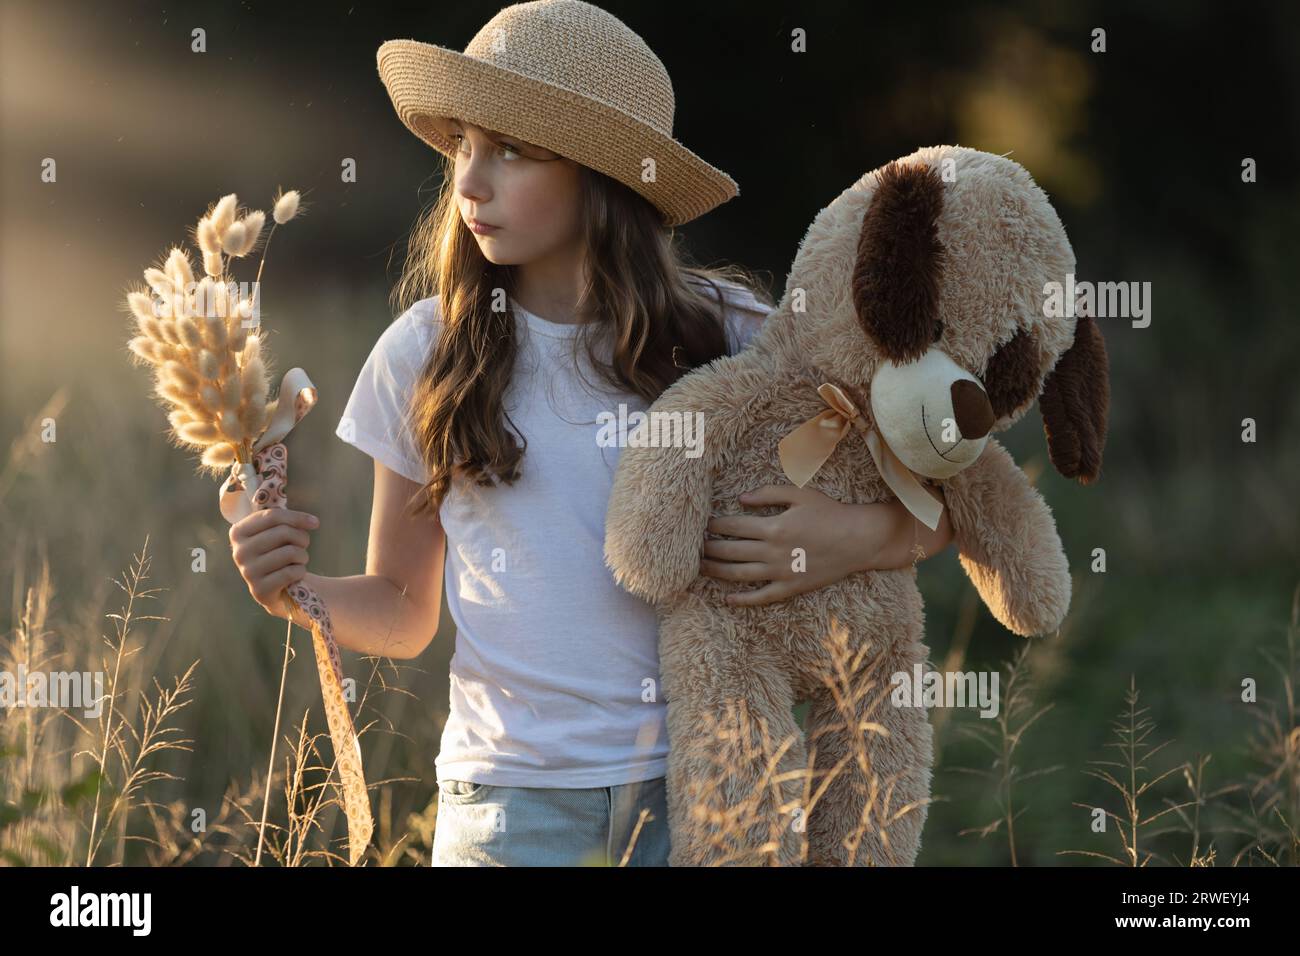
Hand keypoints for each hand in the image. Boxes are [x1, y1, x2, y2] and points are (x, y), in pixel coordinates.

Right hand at [229, 508, 319, 619]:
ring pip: (290, 552)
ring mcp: (248, 572)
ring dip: (302, 555)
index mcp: (238, 532)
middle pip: (283, 532)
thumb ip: (288, 521)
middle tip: (303, 545)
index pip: (272, 516)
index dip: (297, 517)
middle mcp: (239, 552)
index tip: (315, 523)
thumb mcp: (276, 533)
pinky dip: (301, 571)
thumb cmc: (278, 553)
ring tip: (299, 560)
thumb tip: (312, 521)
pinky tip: (296, 574)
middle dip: (302, 538)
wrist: (277, 588)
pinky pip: (291, 572)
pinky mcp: (260, 590)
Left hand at [699, 485, 903, 606]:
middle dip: (709, 548)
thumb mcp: (800, 494)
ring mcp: (781, 573)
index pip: (732, 526)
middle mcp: (773, 552)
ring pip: (739, 575)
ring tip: (700, 568)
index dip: (714, 525)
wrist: (858, 540)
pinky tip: (727, 599)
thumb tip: (741, 498)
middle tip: (694, 547)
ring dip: (716, 572)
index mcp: (773, 527)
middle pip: (730, 551)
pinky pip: (761, 597)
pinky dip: (742, 600)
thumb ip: (769, 493)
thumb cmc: (829, 513)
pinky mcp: (790, 588)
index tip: (702, 524)